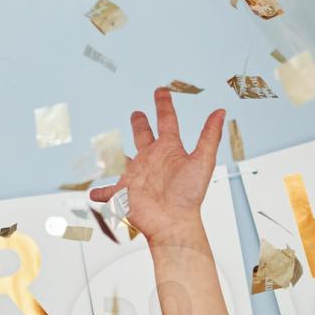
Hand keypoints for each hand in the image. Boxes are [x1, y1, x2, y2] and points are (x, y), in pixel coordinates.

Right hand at [89, 86, 226, 245]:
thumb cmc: (189, 196)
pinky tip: (94, 193)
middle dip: (139, 125)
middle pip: (143, 136)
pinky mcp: (122, 193)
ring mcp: (135, 176)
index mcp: (169, 150)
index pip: (166, 121)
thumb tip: (220, 112)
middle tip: (136, 114)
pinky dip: (99, 193)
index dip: (163, 105)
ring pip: (121, 160)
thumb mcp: (202, 161)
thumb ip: (209, 136)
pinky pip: (107, 192)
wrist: (173, 223)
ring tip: (106, 151)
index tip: (161, 91)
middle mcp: (151, 160)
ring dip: (114, 155)